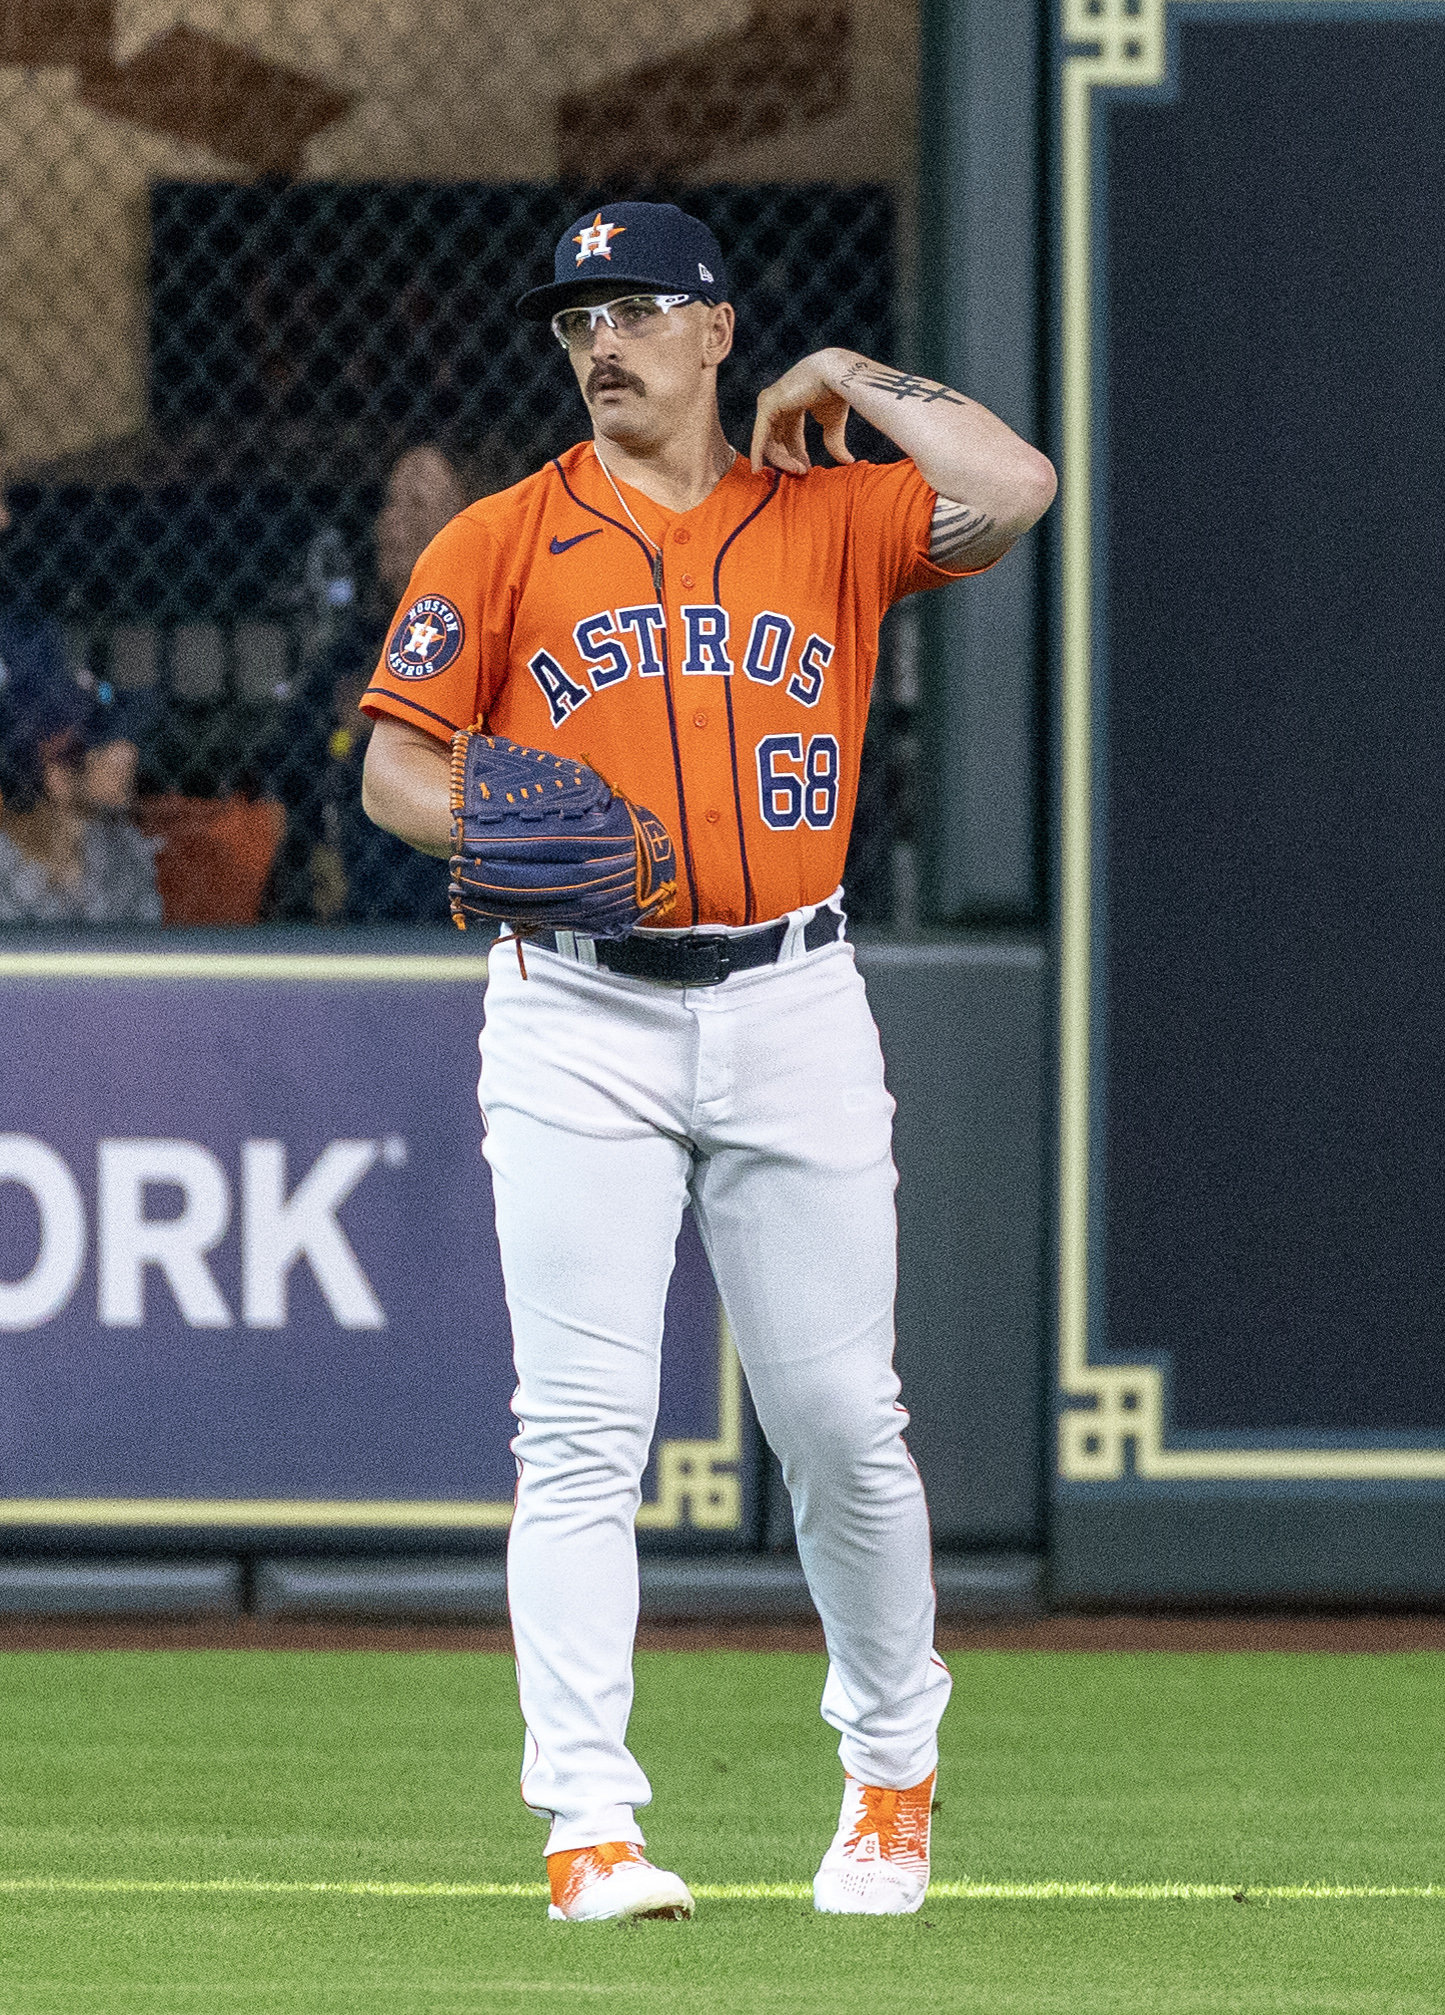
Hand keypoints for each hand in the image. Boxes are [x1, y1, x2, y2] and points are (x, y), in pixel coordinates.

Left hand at [749, 350, 858, 474]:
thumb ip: (833, 441)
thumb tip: (847, 462)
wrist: (836, 374)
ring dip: (782, 460)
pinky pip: (759, 435)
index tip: (805, 470)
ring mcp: (769, 402)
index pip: (789, 435)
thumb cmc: (836, 392)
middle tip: (802, 473)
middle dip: (788, 459)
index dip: (797, 454)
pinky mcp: (767, 405)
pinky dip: (758, 452)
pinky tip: (757, 469)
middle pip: (777, 439)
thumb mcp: (833, 422)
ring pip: (769, 441)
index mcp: (791, 403)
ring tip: (798, 471)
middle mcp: (777, 402)